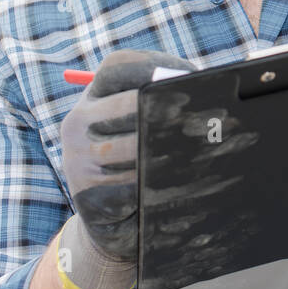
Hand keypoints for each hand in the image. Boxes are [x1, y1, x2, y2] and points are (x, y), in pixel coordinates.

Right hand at [57, 48, 193, 288]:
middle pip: (130, 104)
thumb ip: (164, 100)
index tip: (191, 76)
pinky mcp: (87, 197)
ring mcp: (77, 160)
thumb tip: (203, 82)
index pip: (119, 67)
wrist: (114, 222)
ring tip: (205, 151)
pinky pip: (132, 186)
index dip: (158, 66)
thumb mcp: (145, 124)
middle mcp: (77, 124)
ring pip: (135, 147)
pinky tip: (182, 184)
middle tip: (210, 115)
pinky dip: (161, 185)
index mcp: (92, 99)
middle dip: (173, 109)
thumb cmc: (142, 161)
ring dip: (174, 151)